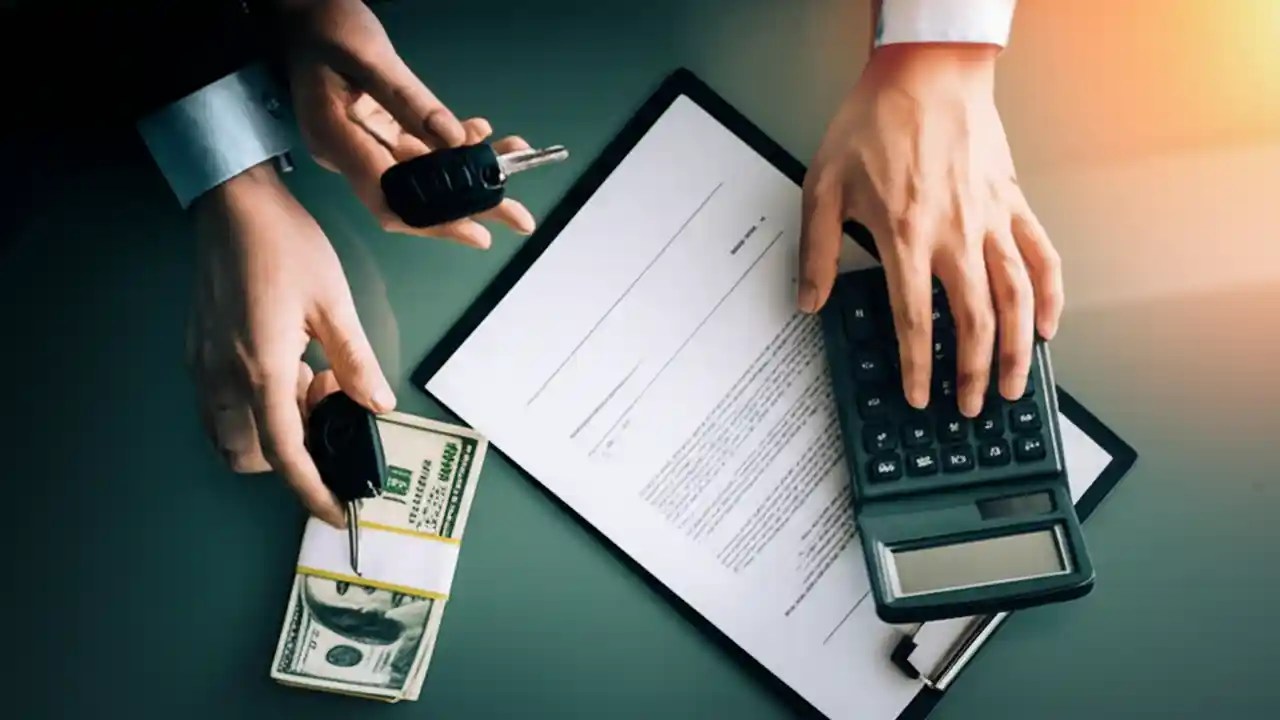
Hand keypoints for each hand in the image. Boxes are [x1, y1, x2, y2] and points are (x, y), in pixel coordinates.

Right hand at [186, 162, 393, 526]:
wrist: (232, 204)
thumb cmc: (286, 246)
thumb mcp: (334, 303)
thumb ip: (357, 360)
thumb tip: (379, 405)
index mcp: (262, 370)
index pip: (285, 455)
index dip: (311, 491)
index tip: (337, 514)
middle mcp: (223, 379)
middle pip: (252, 456)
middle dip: (292, 454)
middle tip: (329, 408)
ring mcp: (203, 367)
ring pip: (230, 436)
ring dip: (270, 432)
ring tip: (310, 381)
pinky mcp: (197, 352)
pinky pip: (219, 407)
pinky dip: (253, 409)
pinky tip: (286, 366)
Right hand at [279, 0, 534, 247]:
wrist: (304, 16)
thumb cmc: (326, 27)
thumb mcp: (368, 56)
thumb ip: (408, 100)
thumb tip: (453, 141)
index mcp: (336, 140)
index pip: (389, 198)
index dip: (435, 222)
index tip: (477, 233)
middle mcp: (350, 153)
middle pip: (414, 195)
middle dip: (469, 206)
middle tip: (519, 217)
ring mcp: (364, 145)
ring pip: (425, 174)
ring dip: (471, 172)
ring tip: (514, 162)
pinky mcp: (377, 133)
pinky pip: (421, 149)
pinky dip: (454, 144)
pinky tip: (482, 134)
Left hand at [799, 44, 1062, 417]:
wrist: (925, 74)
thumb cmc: (875, 122)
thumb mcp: (823, 186)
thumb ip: (816, 250)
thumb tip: (809, 301)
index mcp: (905, 236)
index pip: (915, 320)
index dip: (918, 366)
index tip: (919, 396)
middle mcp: (955, 235)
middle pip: (975, 321)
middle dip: (974, 373)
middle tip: (970, 406)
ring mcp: (991, 221)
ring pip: (1017, 299)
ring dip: (1017, 350)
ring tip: (1013, 386)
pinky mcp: (1014, 204)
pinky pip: (1043, 258)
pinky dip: (1052, 297)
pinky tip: (1048, 328)